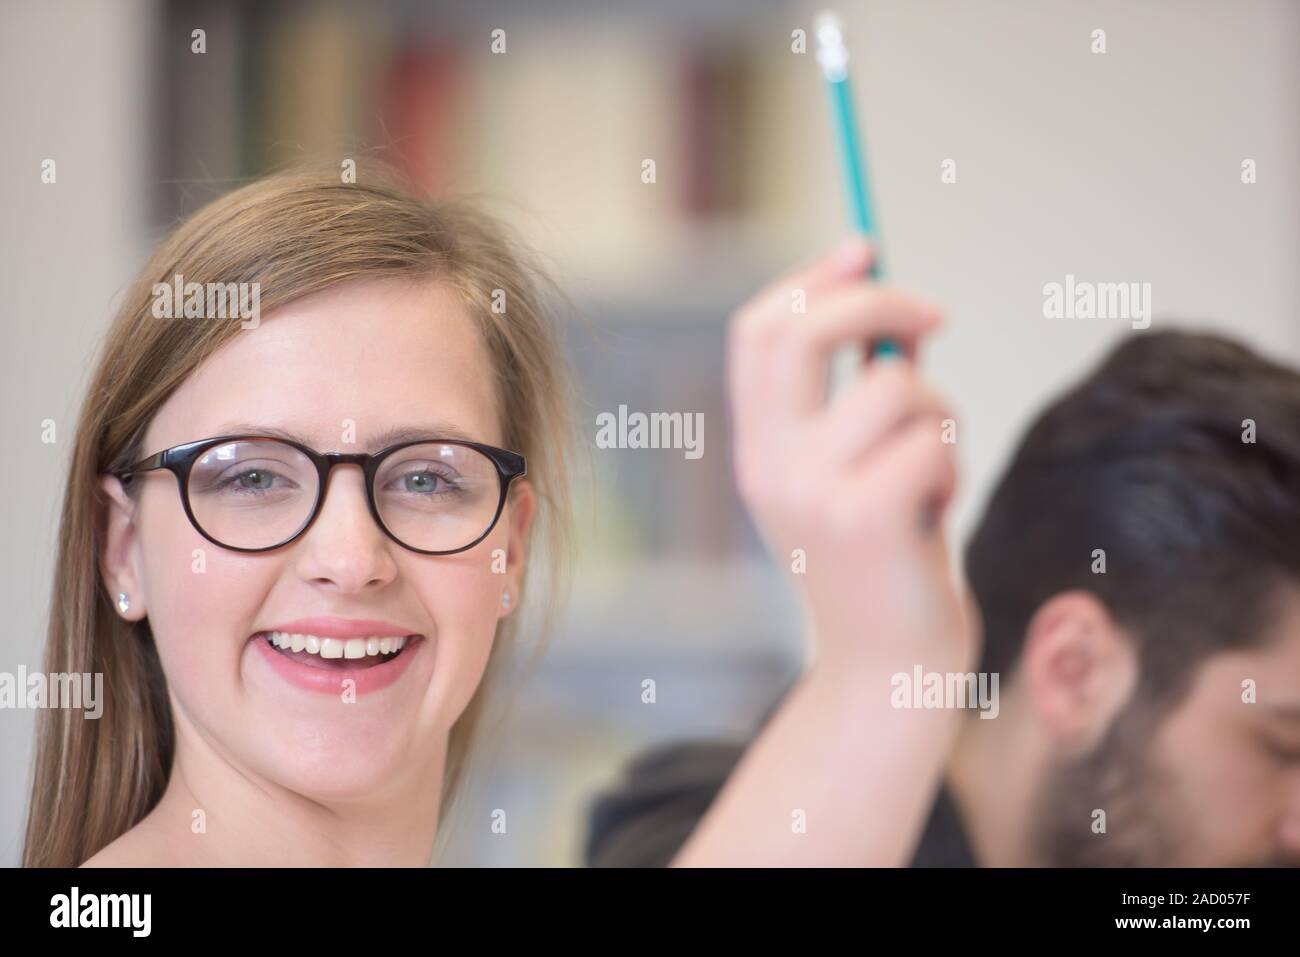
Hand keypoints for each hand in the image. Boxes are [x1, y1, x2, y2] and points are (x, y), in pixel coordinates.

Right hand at [727, 236, 977, 675]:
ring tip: (935, 469)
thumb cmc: (883, 563)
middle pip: (804, 332)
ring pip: (895, 385)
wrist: (887, 671)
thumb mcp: (852, 474)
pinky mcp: (866, 517)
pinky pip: (933, 438)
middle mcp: (769, 466)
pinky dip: (952, 464)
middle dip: (879, 301)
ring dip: (939, 412)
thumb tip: (904, 316)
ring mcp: (811, 492)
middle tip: (935, 316)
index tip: (866, 249)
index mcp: (756, 450)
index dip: (811, 279)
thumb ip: (859, 401)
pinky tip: (937, 512)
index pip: (758, 333)